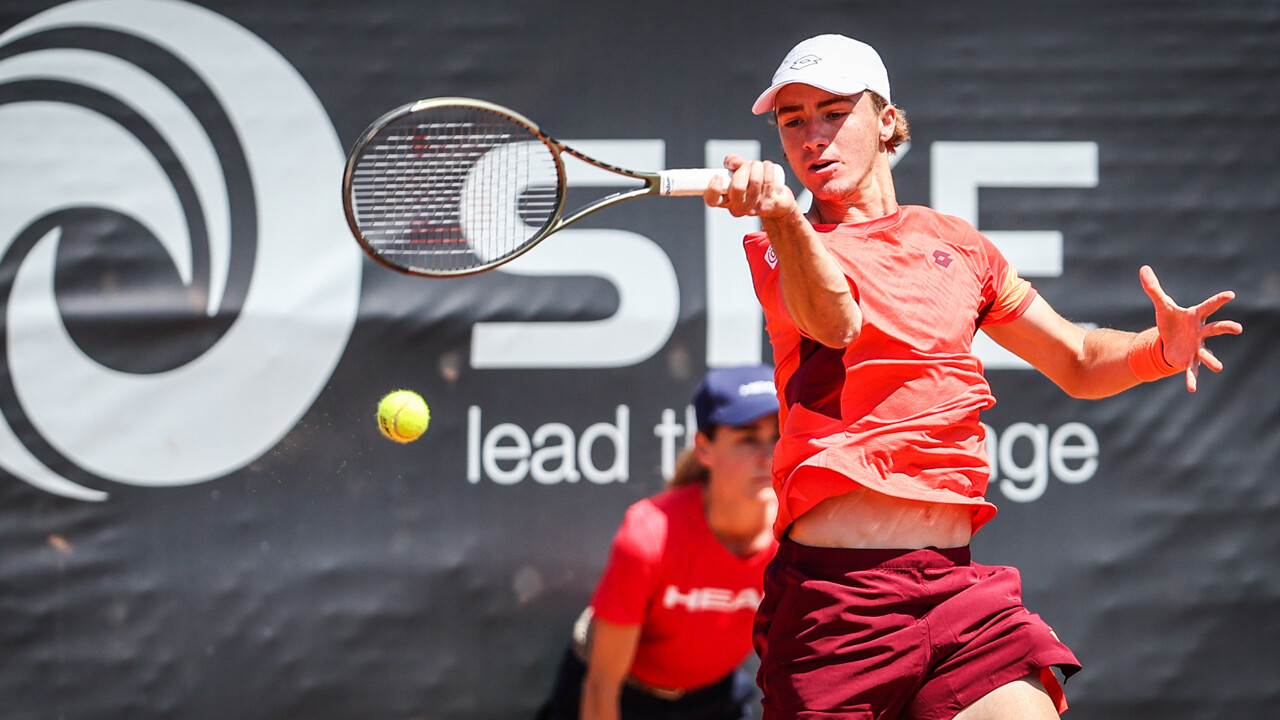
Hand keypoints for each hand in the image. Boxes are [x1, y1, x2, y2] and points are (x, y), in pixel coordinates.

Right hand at [703, 154, 795, 219]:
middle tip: (746, 165)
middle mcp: (737, 207)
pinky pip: (768, 181)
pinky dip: (768, 168)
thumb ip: (732, 161)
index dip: (713, 188)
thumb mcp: (739, 171)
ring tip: (758, 165)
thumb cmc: (753, 183)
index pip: (712, 200)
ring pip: (755, 181)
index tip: (718, 176)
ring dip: (757, 165)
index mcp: (724, 200)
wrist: (776, 200)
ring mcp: (753, 208)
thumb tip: (734, 162)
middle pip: (738, 187)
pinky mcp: (768, 205)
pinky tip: (768, 166)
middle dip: (744, 168)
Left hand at [1140, 264, 1241, 391]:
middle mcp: (1201, 332)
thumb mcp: (1161, 305)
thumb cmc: (1170, 321)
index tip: (1231, 294)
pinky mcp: (1188, 361)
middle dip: (1226, 328)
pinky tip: (1192, 389)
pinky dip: (1191, 379)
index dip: (1219, 300)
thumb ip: (1154, 288)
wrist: (1168, 341)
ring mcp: (1197, 347)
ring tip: (1218, 367)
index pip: (1209, 306)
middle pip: (1216, 329)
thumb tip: (1143, 268)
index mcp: (1196, 316)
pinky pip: (1192, 371)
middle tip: (1238, 328)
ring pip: (1206, 353)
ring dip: (1211, 360)